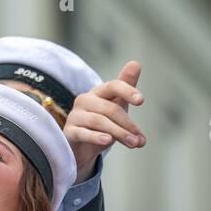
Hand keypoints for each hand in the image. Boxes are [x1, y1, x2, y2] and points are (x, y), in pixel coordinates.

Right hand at [64, 60, 145, 181]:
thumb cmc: (102, 122)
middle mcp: (84, 100)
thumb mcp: (116, 106)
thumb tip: (136, 63)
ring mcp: (75, 116)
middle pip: (109, 108)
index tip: (141, 101)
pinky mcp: (69, 132)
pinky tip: (108, 141)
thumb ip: (126, 88)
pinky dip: (96, 136)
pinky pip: (82, 132)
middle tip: (140, 140)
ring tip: (133, 144)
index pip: (113, 86)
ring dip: (119, 133)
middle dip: (128, 124)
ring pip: (99, 121)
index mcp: (98, 92)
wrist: (82, 147)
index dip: (127, 91)